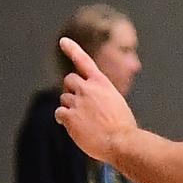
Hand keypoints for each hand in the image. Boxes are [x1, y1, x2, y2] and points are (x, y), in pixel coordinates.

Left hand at [52, 37, 136, 161]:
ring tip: (82, 121)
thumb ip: (101, 97)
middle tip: (77, 103)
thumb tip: (90, 104)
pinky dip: (62, 119)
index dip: (72, 49)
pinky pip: (59, 113)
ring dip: (69, 107)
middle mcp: (88, 88)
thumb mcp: (116, 102)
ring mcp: (78, 101)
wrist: (121, 141)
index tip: (62, 41)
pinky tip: (71, 126)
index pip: (84, 61)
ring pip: (64, 98)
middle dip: (70, 89)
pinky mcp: (70, 116)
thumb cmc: (123, 126)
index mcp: (102, 83)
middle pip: (69, 80)